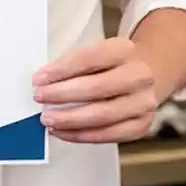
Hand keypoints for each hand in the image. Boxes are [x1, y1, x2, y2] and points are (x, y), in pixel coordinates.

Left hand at [32, 37, 158, 143]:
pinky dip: (81, 135)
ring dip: (70, 119)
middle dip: (63, 95)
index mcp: (124, 50)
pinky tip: (63, 131)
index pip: (89, 59)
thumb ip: (74, 65)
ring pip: (103, 115)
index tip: (38, 79)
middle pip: (97, 88)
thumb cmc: (111, 65)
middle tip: (39, 98)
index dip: (62, 70)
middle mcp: (139, 75)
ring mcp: (143, 102)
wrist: (146, 76)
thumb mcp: (97, 53)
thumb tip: (44, 83)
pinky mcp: (142, 125)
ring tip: (48, 119)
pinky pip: (109, 135)